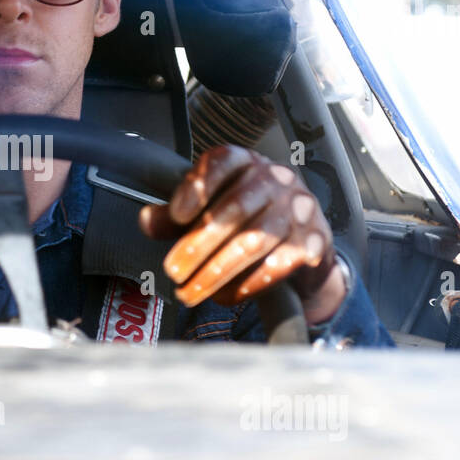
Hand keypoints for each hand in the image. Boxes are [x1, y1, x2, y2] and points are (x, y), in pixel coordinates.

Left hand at [139, 145, 345, 323]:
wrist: (300, 236)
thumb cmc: (243, 216)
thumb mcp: (206, 209)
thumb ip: (173, 215)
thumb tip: (146, 221)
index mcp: (244, 162)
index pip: (223, 162)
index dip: (198, 187)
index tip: (175, 216)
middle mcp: (274, 179)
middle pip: (235, 209)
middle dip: (198, 244)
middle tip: (173, 271)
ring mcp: (298, 208)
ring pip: (255, 241)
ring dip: (217, 272)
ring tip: (190, 292)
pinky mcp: (313, 240)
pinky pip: (278, 265)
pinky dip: (247, 285)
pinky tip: (225, 297)